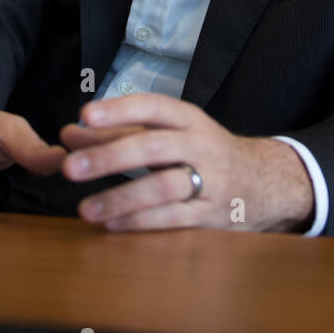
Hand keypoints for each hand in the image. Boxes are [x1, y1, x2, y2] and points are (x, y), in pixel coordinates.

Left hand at [59, 93, 314, 232]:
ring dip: (120, 198)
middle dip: (110, 156)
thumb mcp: (171, 134)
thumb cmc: (204, 152)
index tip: (85, 114)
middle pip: (154, 147)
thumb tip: (69, 134)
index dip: (120, 109)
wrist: (264, 182)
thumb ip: (120, 133)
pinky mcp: (210, 215)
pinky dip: (139, 222)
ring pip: (163, 187)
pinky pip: (172, 219)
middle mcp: (202, 146)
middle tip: (70, 168)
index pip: (154, 107)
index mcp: (190, 119)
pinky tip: (110, 225)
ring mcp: (210, 181)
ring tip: (84, 209)